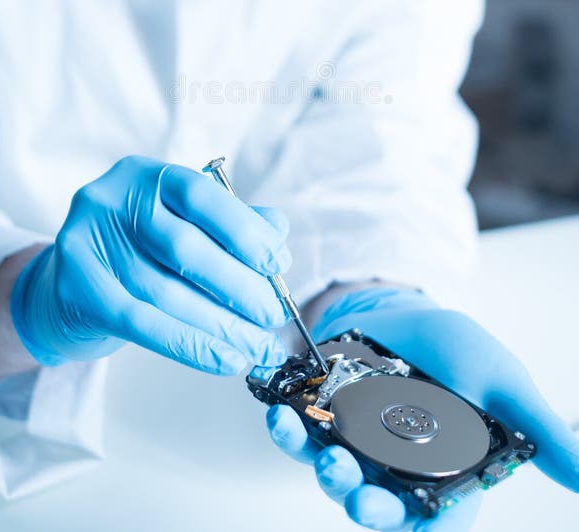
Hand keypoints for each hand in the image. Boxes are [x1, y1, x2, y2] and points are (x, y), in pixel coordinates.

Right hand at [11, 155, 290, 373]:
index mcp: (145, 174)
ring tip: (259, 348)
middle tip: (274, 318)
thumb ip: (229, 223)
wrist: (66, 286)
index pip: (201, 196)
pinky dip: (191, 345)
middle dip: (240, 288)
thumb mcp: (181, 224)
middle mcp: (112, 199)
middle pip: (186, 249)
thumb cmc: (138, 251)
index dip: (244, 231)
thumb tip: (277, 233)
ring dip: (223, 326)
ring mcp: (86, 241)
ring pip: (168, 292)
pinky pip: (143, 323)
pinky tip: (224, 359)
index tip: (278, 266)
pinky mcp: (77, 288)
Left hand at [266, 288, 578, 530]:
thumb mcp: (500, 380)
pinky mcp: (320, 419)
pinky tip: (283, 418)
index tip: (415, 523)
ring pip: (338, 477)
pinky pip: (300, 435)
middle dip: (369, 507)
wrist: (403, 308)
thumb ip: (536, 428)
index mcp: (447, 473)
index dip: (427, 531)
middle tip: (361, 495)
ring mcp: (354, 447)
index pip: (439, 522)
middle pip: (383, 508)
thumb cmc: (456, 349)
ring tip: (325, 457)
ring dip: (327, 474)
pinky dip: (289, 431)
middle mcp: (397, 471)